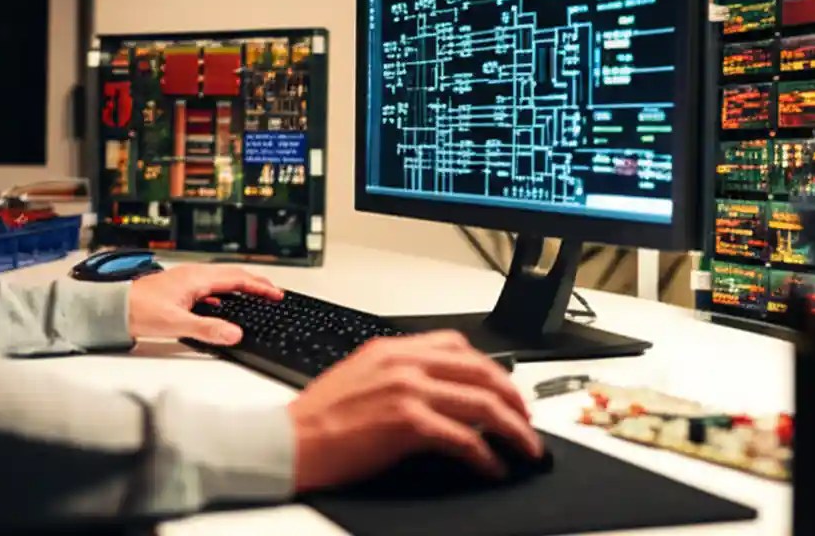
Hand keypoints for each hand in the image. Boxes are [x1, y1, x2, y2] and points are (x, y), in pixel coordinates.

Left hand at [127, 264, 283, 343]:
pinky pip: (209, 287)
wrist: (112, 309)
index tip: (276, 294)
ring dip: (240, 286)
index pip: (236, 279)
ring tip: (255, 295)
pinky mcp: (179, 289)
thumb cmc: (139, 310)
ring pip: (221, 280)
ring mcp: (186, 281)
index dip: (259, 286)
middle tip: (273, 292)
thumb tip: (235, 333)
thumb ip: (207, 329)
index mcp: (196, 278)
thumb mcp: (176, 324)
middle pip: (232, 275)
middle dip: (255, 283)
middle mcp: (193, 275)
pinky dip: (224, 293)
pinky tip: (223, 304)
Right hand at [287, 330, 539, 490]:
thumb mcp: (360, 376)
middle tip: (526, 421)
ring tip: (525, 448)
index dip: (490, 368)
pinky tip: (492, 468)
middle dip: (513, 398)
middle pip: (481, 371)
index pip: (457, 346)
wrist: (288, 441)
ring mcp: (408, 390)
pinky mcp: (408, 423)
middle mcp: (404, 362)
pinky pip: (465, 438)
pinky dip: (487, 456)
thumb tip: (434, 391)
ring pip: (482, 403)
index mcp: (392, 348)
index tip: (503, 390)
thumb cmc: (317, 418)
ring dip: (513, 430)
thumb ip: (397, 373)